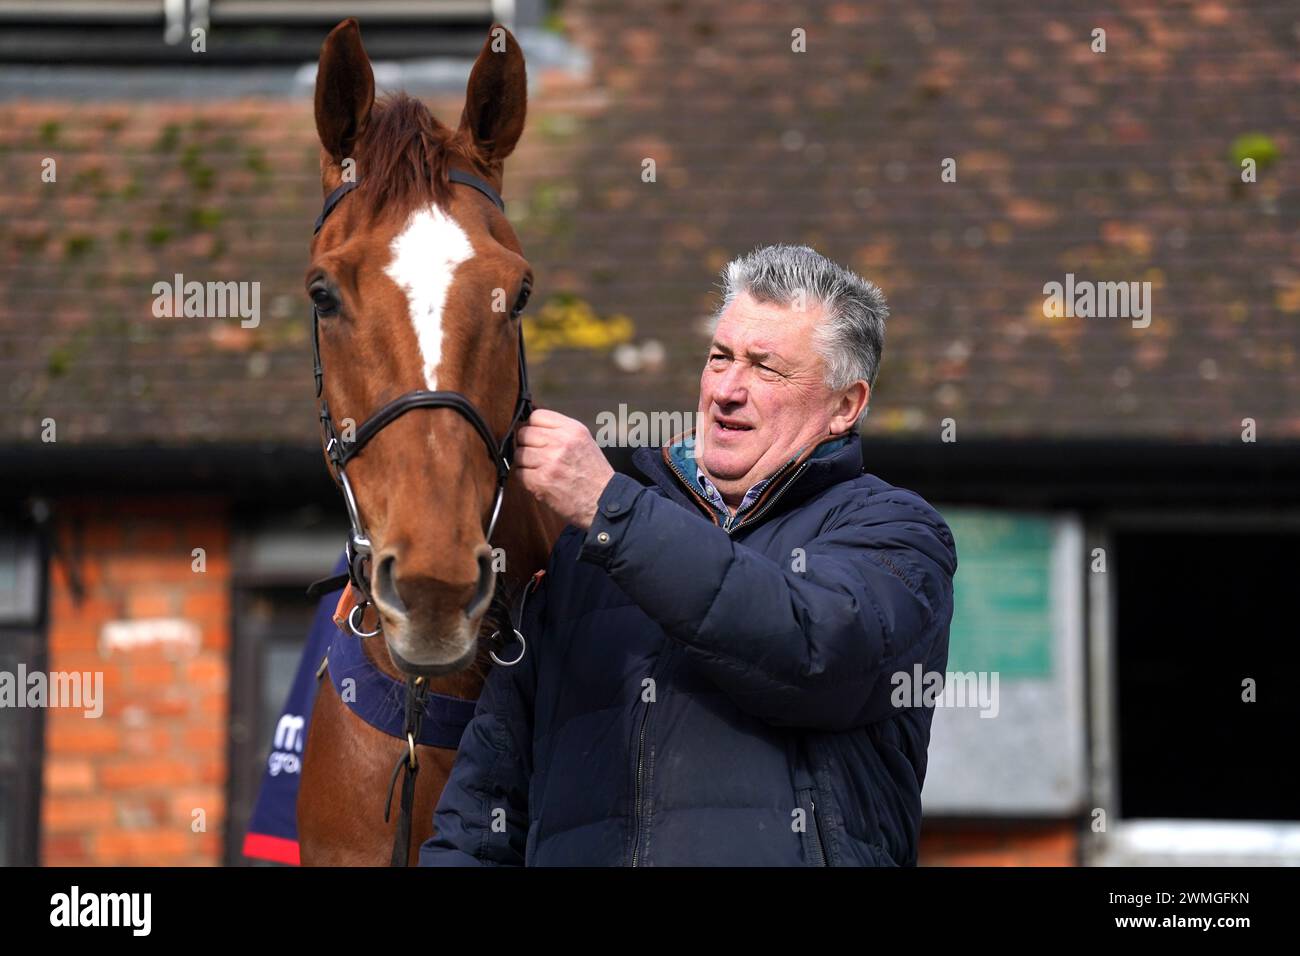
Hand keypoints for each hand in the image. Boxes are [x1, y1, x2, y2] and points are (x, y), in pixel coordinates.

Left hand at [515, 408, 614, 529]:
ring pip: (519, 454)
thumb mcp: (584, 441)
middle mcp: (561, 442)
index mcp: (572, 430)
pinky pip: (519, 473)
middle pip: (524, 434)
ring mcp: (549, 462)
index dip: (533, 427)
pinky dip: (525, 478)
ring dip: (525, 463)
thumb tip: (534, 425)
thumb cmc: (594, 474)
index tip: (536, 437)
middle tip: (536, 456)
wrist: (604, 501)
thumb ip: (561, 431)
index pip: (536, 416)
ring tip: (539, 470)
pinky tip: (539, 481)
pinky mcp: (541, 481)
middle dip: (527, 445)